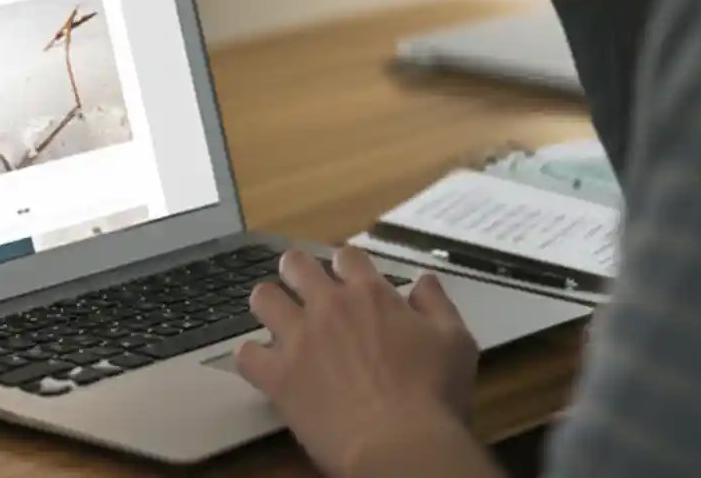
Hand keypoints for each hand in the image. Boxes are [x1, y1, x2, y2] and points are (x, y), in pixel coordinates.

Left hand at [236, 248, 478, 476]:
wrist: (400, 443)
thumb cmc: (435, 393)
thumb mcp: (455, 341)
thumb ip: (437, 304)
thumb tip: (423, 278)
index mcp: (370, 294)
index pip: (347, 258)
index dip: (346, 265)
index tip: (346, 278)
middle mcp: (328, 306)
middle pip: (296, 266)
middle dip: (296, 271)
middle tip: (301, 287)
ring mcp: (297, 337)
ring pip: (263, 298)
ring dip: (269, 305)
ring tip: (277, 321)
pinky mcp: (276, 374)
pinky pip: (245, 355)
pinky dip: (252, 358)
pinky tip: (264, 367)